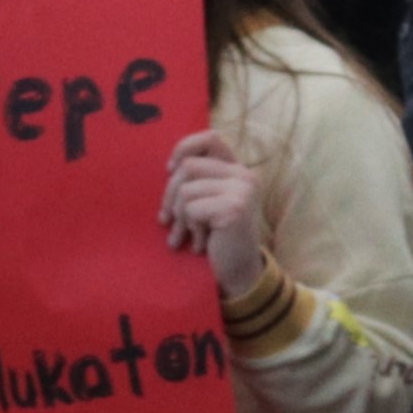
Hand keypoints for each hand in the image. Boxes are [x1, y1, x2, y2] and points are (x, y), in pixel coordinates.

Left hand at [163, 130, 265, 295]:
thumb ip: (198, 180)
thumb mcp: (208, 203)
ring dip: (180, 217)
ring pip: (186, 190)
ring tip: (186, 235)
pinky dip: (190, 227)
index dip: (184, 148)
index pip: (211, 138)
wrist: (240, 274)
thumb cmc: (218, 238)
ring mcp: (242, 190)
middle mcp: (245, 176)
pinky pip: (192, 208)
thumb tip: (169, 168)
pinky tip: (200, 243)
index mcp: (238, 170)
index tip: (170, 170)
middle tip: (168, 221)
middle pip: (188, 166)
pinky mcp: (234, 208)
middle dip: (170, 196)